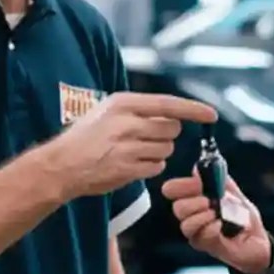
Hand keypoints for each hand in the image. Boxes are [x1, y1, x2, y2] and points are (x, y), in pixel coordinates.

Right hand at [46, 92, 216, 199]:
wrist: (62, 165)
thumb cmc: (86, 136)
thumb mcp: (108, 111)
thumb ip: (138, 110)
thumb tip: (173, 115)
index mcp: (123, 103)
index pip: (168, 104)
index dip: (193, 109)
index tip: (211, 115)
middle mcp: (127, 123)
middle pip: (171, 129)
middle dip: (166, 135)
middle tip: (146, 138)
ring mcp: (127, 147)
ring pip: (165, 149)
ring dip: (157, 152)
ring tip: (132, 152)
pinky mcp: (127, 169)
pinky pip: (156, 167)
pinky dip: (149, 167)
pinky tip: (131, 164)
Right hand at [161, 172, 271, 273]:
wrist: (260, 241)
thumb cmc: (244, 218)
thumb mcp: (235, 194)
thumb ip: (220, 181)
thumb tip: (198, 168)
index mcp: (196, 200)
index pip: (173, 191)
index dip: (180, 185)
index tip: (197, 182)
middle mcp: (193, 217)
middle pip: (178, 208)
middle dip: (192, 202)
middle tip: (209, 201)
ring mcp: (199, 233)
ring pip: (185, 225)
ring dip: (201, 216)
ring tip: (215, 214)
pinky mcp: (208, 247)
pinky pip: (200, 238)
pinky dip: (210, 229)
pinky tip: (221, 226)